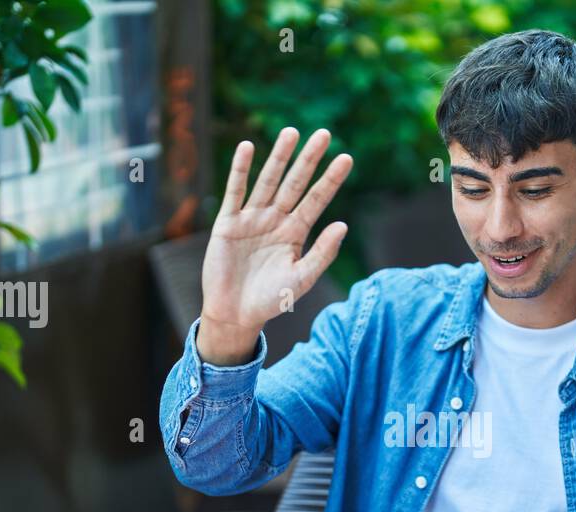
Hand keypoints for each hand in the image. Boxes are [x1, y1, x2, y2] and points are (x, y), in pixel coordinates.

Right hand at [198, 128, 352, 363]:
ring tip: (292, 132)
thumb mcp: (302, 279)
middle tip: (325, 134)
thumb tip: (343, 225)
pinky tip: (248, 148)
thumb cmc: (271, 300)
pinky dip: (240, 170)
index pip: (317, 200)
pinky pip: (235, 192)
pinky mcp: (228, 223)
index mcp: (295, 233)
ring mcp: (252, 219)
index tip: (347, 158)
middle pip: (295, 183)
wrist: (236, 314)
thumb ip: (322, 253)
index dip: (330, 180)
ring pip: (268, 181)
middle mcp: (276, 220)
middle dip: (309, 159)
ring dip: (279, 157)